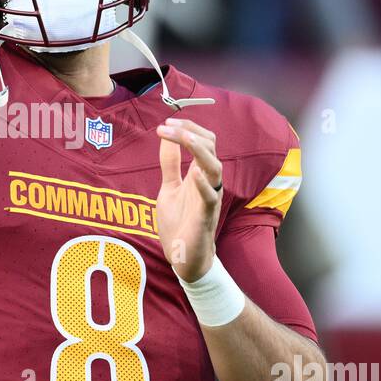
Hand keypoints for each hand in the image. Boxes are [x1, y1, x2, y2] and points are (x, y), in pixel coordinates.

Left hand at [155, 117, 222, 281]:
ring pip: (215, 167)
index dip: (187, 127)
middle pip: (211, 147)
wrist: (183, 258)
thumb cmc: (180, 223)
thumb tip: (165, 137)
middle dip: (190, 132)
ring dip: (198, 150)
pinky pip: (211, 197)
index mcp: (200, 173)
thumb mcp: (169, 187)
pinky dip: (204, 185)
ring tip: (182, 137)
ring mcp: (210, 198)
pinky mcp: (206, 217)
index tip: (165, 123)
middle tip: (167, 126)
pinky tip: (193, 173)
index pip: (202, 140)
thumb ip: (170, 164)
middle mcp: (208, 182)